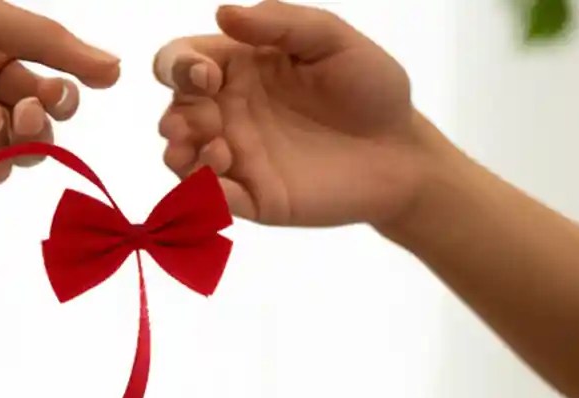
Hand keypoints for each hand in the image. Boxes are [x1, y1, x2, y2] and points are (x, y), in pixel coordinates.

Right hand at [154, 1, 430, 226]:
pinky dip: (202, 190)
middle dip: (177, 116)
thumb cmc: (371, 89)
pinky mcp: (251, 198)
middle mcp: (228, 112)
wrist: (404, 153)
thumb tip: (221, 13)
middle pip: (174, 111)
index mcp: (239, 68)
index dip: (178, 65)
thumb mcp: (334, 40)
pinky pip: (207, 199)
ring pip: (179, 157)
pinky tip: (226, 174)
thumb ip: (281, 23)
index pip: (182, 61)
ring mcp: (236, 158)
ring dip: (180, 153)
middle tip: (210, 122)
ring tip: (215, 152)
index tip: (208, 75)